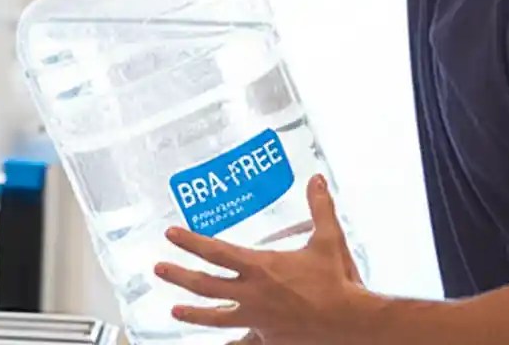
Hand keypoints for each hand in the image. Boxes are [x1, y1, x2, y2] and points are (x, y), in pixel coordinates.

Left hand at [155, 174, 370, 344]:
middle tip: (158, 268)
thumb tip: (316, 180)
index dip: (190, 242)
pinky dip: (230, 344)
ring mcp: (258, 319)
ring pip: (216, 317)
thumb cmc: (338, 281)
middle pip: (205, 285)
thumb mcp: (329, 239)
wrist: (350, 322)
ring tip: (174, 310)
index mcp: (261, 267)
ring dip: (193, 313)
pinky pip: (243, 342)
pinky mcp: (269, 339)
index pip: (216, 251)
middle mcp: (252, 294)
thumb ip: (320, 208)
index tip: (171, 234)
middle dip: (179, 275)